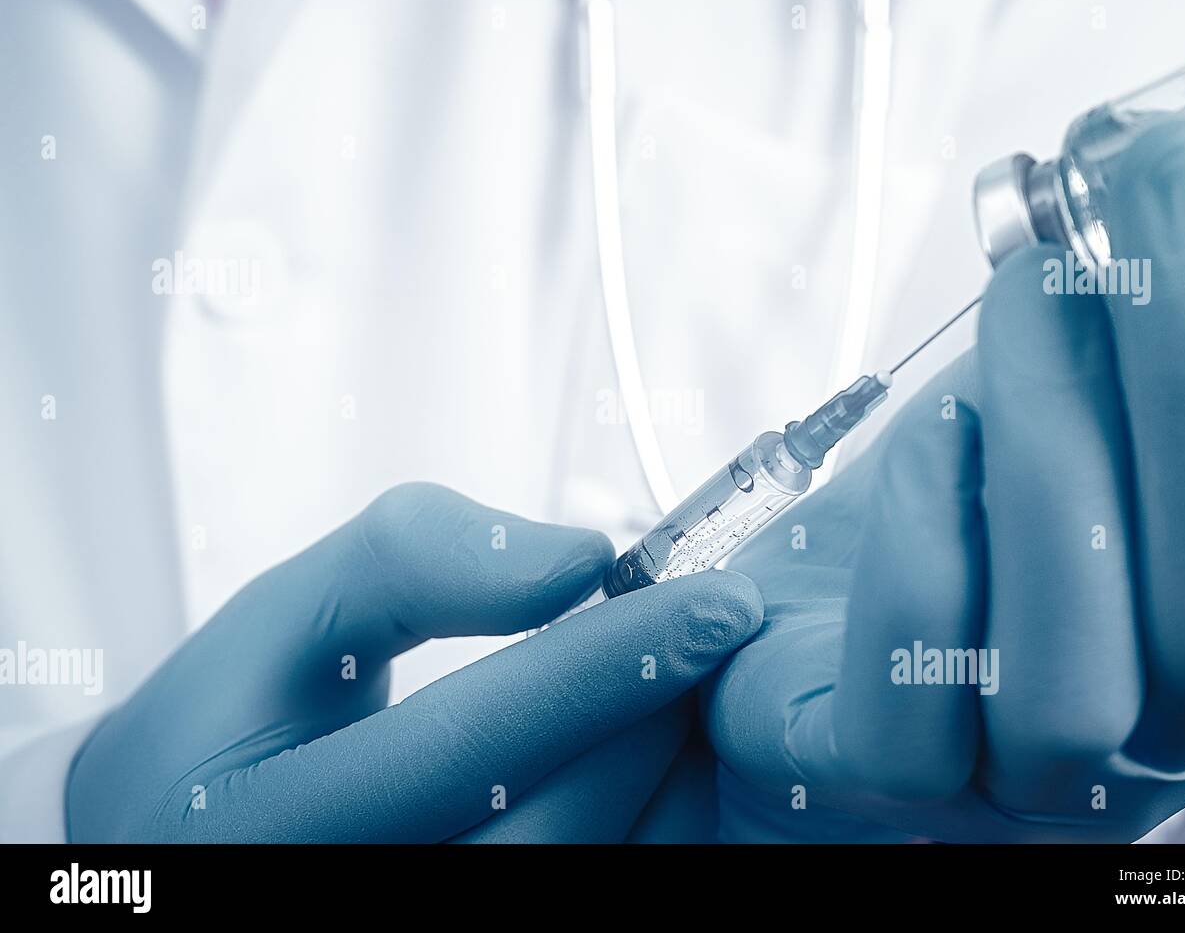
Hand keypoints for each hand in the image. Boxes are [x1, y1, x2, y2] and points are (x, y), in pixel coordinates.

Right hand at [67, 482, 761, 841]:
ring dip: (665, 781)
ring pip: (585, 877)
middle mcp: (345, 904)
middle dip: (651, 723)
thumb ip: (418, 562)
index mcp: (267, 828)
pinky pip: (594, 893)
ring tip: (690, 693)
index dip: (605, 665)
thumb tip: (580, 559)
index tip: (716, 598)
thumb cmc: (240, 727)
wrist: (194, 845)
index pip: (470, 747)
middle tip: (714, 639)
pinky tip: (663, 762)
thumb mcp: (288, 617)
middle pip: (548, 833)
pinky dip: (649, 830)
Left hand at [705, 116, 1184, 841]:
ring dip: (1055, 454)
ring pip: (1071, 684)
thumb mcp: (1087, 417)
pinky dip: (930, 549)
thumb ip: (1166, 335)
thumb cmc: (969, 525)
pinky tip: (936, 437)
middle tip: (1145, 196)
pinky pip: (912, 706)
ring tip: (1030, 302)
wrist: (815, 643)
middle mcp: (1157, 743)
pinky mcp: (877, 781)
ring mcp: (1018, 786)